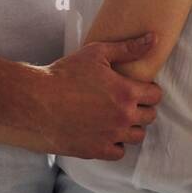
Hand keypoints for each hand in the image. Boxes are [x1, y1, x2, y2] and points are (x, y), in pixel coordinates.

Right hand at [30, 33, 161, 159]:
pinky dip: (116, 144)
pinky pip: (119, 153)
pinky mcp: (96, 151)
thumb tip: (153, 39)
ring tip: (117, 118)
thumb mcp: (96, 54)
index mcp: (126, 92)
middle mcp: (123, 117)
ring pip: (137, 136)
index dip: (148, 90)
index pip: (155, 96)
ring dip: (131, 127)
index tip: (137, 88)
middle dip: (141, 108)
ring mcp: (110, 136)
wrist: (36, 101)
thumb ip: (128, 48)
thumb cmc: (64, 74)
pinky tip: (106, 133)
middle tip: (126, 102)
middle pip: (149, 117)